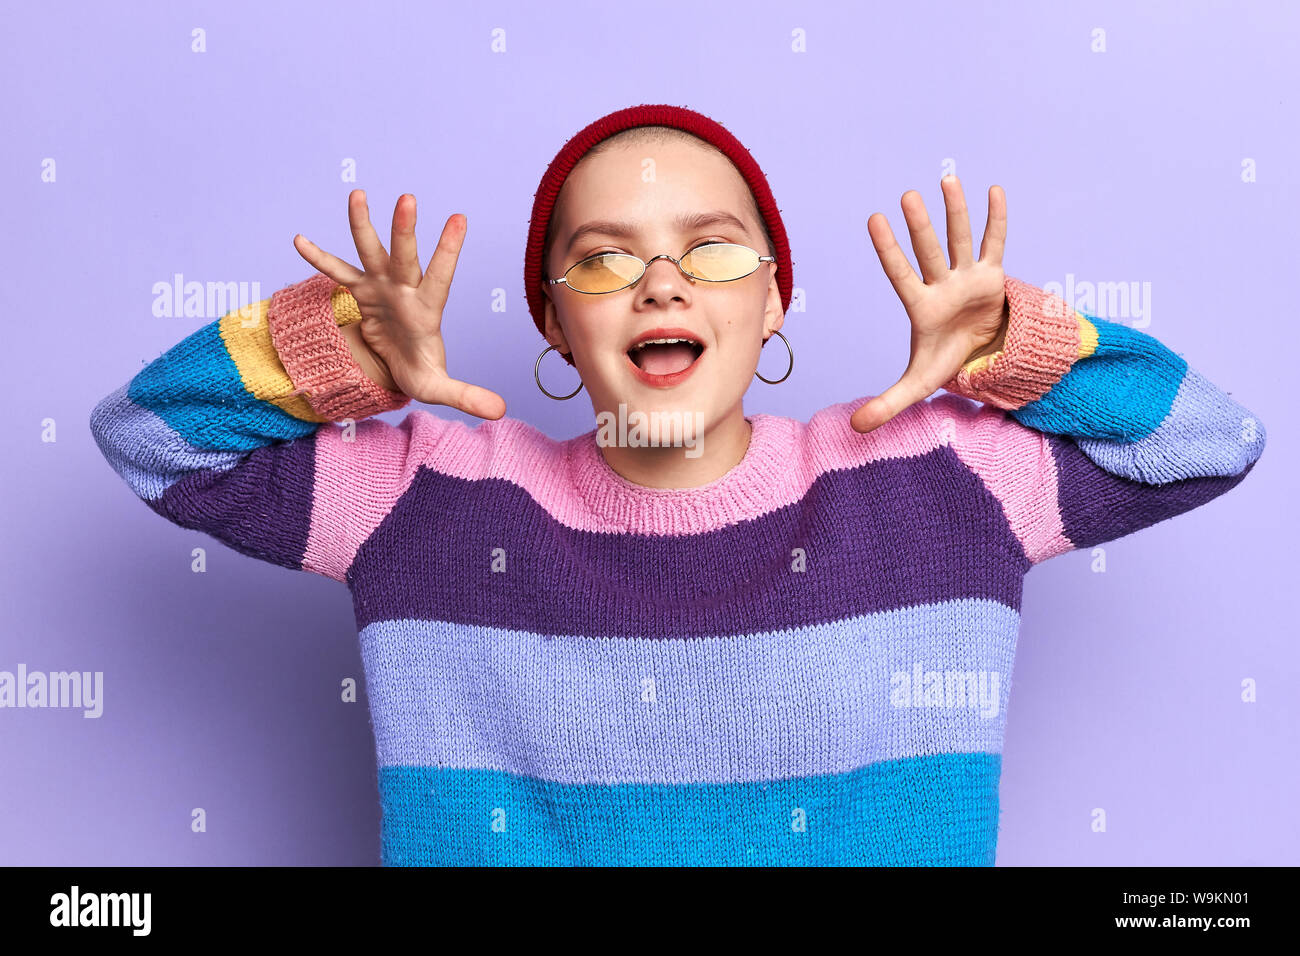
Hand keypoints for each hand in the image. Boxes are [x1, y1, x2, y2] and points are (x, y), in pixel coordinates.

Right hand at [293, 190, 505, 419]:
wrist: (399, 364)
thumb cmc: (422, 371)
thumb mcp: (439, 388)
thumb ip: (466, 395)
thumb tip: (500, 410)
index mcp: (427, 309)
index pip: (440, 276)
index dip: (448, 250)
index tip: (460, 218)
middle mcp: (406, 290)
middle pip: (405, 256)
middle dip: (405, 230)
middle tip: (407, 197)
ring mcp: (383, 287)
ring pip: (371, 251)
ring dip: (363, 224)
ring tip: (357, 193)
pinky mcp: (362, 291)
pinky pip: (338, 272)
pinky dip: (320, 258)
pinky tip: (300, 239)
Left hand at [851, 175, 1008, 432]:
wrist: (980, 354)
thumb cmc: (944, 359)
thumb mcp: (918, 383)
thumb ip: (888, 403)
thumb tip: (854, 430)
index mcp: (922, 306)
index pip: (901, 274)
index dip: (888, 250)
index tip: (873, 219)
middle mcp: (942, 285)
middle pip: (930, 252)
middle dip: (921, 227)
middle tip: (908, 195)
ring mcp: (967, 278)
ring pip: (961, 240)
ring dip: (956, 212)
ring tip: (947, 179)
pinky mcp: (993, 276)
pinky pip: (995, 243)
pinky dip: (996, 219)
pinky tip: (994, 190)